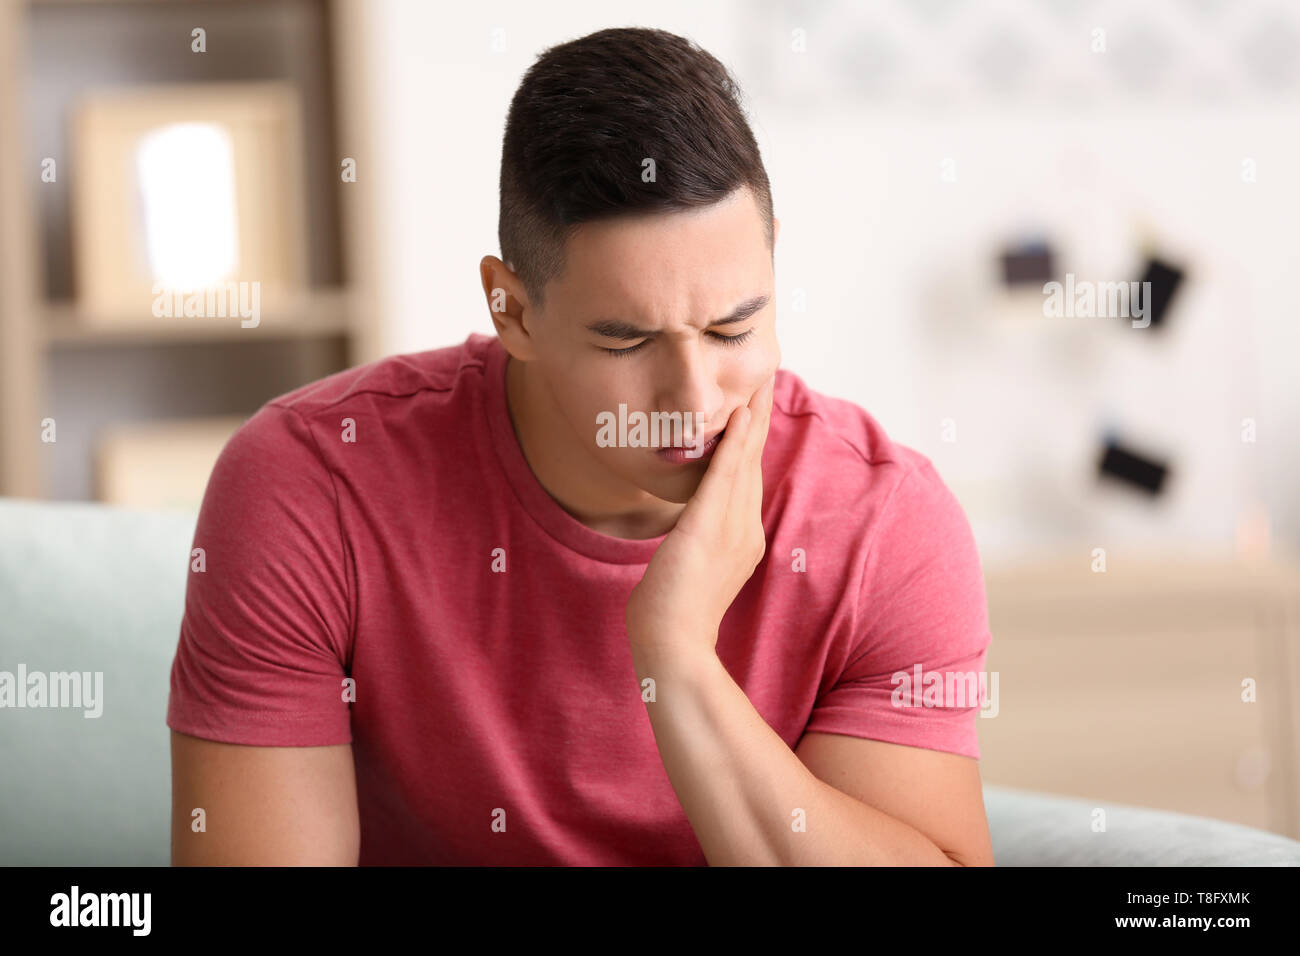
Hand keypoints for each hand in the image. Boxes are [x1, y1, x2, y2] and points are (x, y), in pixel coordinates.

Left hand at [625, 374, 775, 653]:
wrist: (673, 647)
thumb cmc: (673, 615)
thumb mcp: (690, 567)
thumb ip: (698, 540)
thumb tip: (689, 526)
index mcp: (743, 537)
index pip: (749, 476)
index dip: (753, 439)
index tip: (756, 404)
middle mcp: (746, 528)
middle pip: (755, 461)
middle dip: (760, 417)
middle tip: (766, 376)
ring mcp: (732, 529)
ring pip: (746, 461)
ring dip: (753, 418)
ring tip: (760, 380)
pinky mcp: (709, 529)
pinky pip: (725, 477)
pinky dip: (734, 444)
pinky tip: (739, 415)